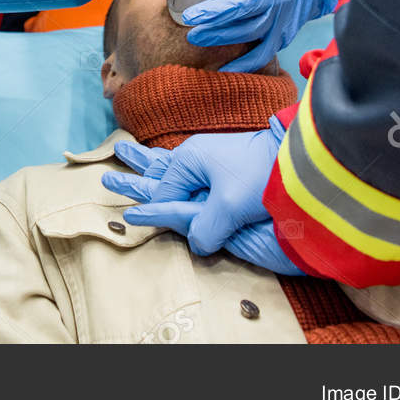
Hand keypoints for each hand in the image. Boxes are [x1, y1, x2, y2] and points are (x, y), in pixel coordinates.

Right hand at [100, 121, 301, 276]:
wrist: (293, 157)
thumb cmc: (259, 177)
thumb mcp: (228, 208)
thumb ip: (206, 229)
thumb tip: (197, 244)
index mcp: (189, 160)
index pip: (164, 193)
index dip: (161, 213)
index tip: (157, 225)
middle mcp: (194, 155)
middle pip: (160, 173)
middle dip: (135, 177)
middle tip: (107, 178)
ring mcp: (208, 157)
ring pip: (172, 169)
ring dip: (151, 169)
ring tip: (125, 156)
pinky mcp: (223, 162)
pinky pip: (190, 170)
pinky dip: (176, 172)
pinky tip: (166, 165)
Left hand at [174, 0, 336, 72]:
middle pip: (240, 6)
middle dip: (212, 12)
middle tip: (188, 16)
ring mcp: (277, 19)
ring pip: (247, 31)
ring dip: (220, 35)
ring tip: (194, 36)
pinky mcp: (280, 37)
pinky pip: (261, 55)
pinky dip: (243, 65)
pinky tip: (222, 70)